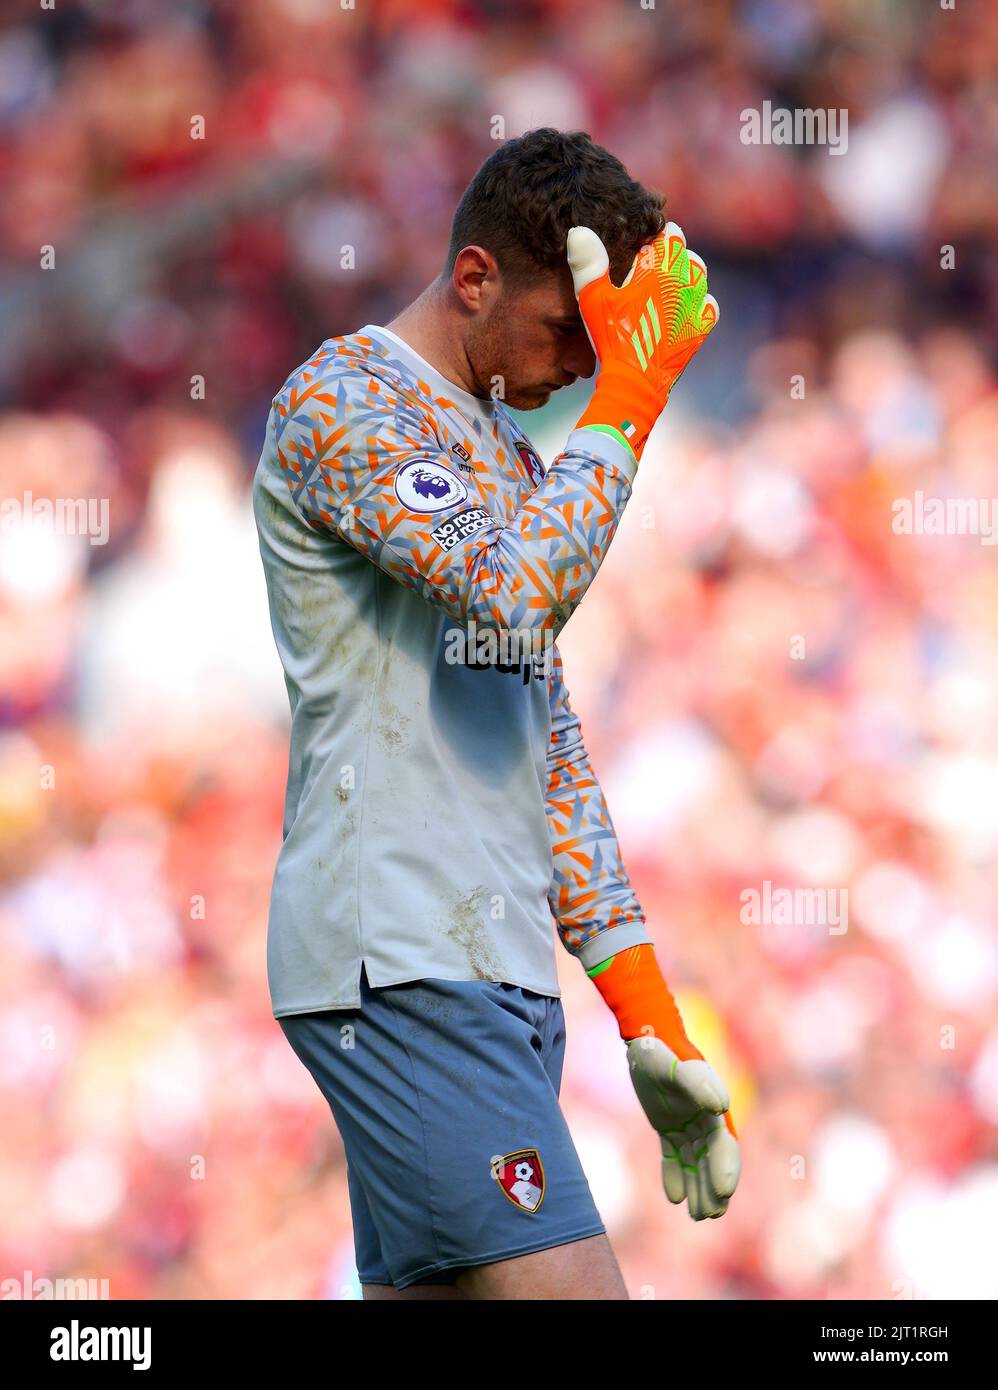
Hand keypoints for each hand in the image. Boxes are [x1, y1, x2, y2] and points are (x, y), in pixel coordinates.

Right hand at [568, 222, 718, 458]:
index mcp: (660, 269)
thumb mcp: (594, 301)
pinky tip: (683, 307)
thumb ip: (589, 264)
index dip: (655, 237)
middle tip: (651, 264)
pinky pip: (709, 305)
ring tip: (666, 283)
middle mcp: (684, 283)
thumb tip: (579, 231)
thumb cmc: (612, 340)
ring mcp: (695, 306)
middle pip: (684, 254)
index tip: (643, 245)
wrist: (636, 382)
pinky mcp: (700, 329)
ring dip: (685, 273)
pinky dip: (699, 302)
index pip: (668, 235)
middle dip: (671, 254)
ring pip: (699, 275)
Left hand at [626, 1034, 740, 1219]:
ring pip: (695, 1162)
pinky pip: (674, 1156)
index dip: (726, 1167)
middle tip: (712, 1213)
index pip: (724, 1143)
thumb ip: (696, 1082)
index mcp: (712, 1106)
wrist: (644, 1038)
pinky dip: (675, 1176)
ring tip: (698, 1216)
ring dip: (698, 1188)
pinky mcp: (668, 1126)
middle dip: (714, 1186)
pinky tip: (675, 1198)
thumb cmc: (660, 1049)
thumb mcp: (674, 1064)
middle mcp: (704, 1117)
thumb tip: (721, 1105)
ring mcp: (687, 1122)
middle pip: (712, 1158)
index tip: (724, 1191)